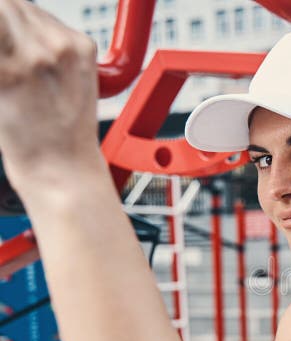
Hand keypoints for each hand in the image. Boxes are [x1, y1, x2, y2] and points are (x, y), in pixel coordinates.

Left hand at [0, 1, 101, 196]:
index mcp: (80, 46)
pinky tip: (1, 85)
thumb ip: (45, 51)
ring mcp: (33, 58)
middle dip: (0, 29)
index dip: (7, 20)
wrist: (62, 172)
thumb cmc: (61, 137)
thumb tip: (10, 29)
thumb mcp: (70, 85)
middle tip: (5, 67)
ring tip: (5, 78)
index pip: (26, 7)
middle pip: (8, 5)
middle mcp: (59, 46)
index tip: (5, 44)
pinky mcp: (8, 75)